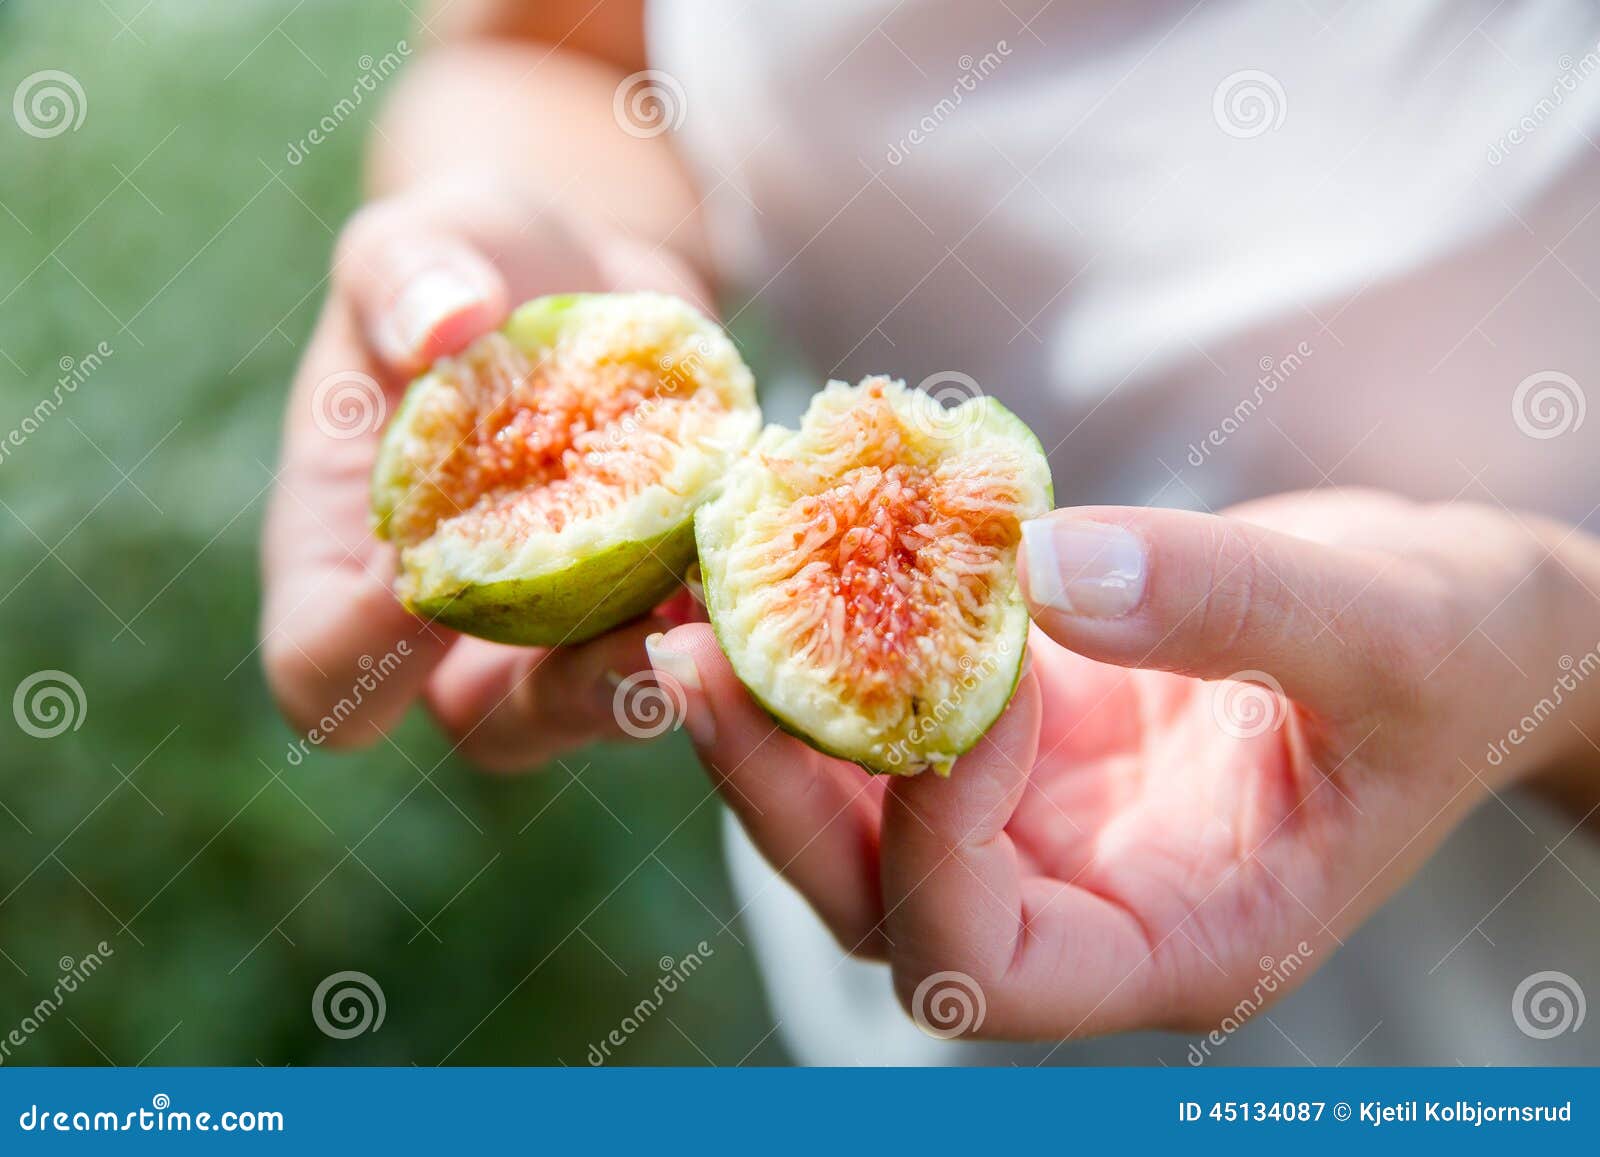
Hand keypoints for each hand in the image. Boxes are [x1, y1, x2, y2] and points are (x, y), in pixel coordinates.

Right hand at [261, 180, 706, 769]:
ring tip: (720, 616)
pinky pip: (688, 656)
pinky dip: (728, 626)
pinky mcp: (649, 605)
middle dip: (560, 695)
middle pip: (482, 726)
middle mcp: (452, 624)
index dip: (362, 654)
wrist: (589, 267)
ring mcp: (558, 629)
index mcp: (348, 557)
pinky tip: (770, 571)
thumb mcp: (424, 236)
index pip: (320, 663)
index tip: (427, 578)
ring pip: (598, 711)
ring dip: (664, 677)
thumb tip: (445, 319)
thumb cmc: (476, 258)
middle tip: (633, 637)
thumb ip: (405, 273)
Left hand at [647, 489, 1599, 1038]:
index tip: (961, 682)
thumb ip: (1226, 603)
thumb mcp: (1387, 631)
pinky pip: (890, 717)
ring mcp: (1036, 823)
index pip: (985, 964)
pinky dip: (832, 649)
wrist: (1459, 619)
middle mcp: (1078, 905)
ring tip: (698, 595)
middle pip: (872, 898)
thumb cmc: (1462, 653)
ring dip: (770, 714)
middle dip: (776, 786)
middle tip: (693, 655)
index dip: (934, 840)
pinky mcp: (1019, 736)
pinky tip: (785, 557)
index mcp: (1171, 945)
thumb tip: (1042, 562)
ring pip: (853, 814)